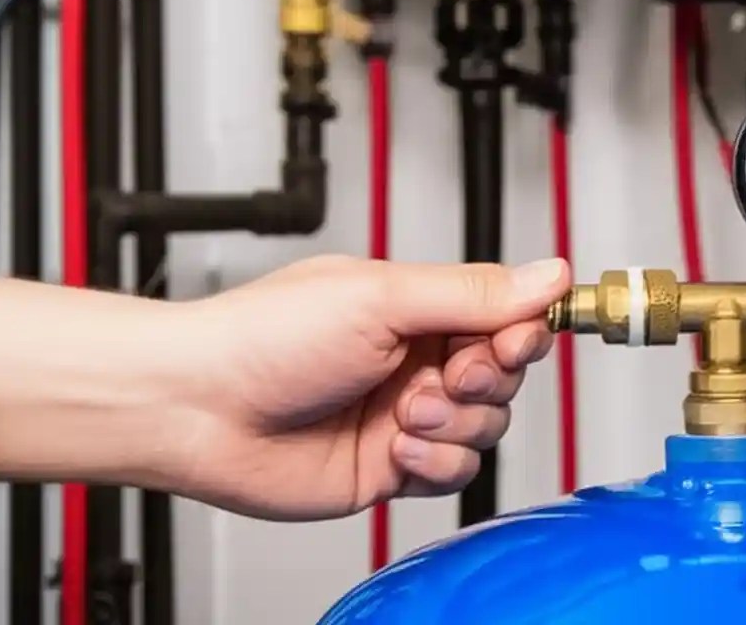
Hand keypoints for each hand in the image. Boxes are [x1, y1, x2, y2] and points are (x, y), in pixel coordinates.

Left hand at [168, 255, 570, 519]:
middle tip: (448, 375)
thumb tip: (548, 273)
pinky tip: (396, 449)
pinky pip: (456, 473)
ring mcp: (407, 416)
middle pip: (506, 374)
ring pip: (488, 427)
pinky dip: (436, 463)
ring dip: (455, 423)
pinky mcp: (393, 468)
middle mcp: (417, 359)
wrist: (197, 409)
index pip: (506, 315)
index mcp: (417, 306)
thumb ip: (472, 292)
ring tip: (405, 412)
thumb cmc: (265, 338)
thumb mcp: (382, 297)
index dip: (522, 330)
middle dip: (484, 379)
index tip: (515, 340)